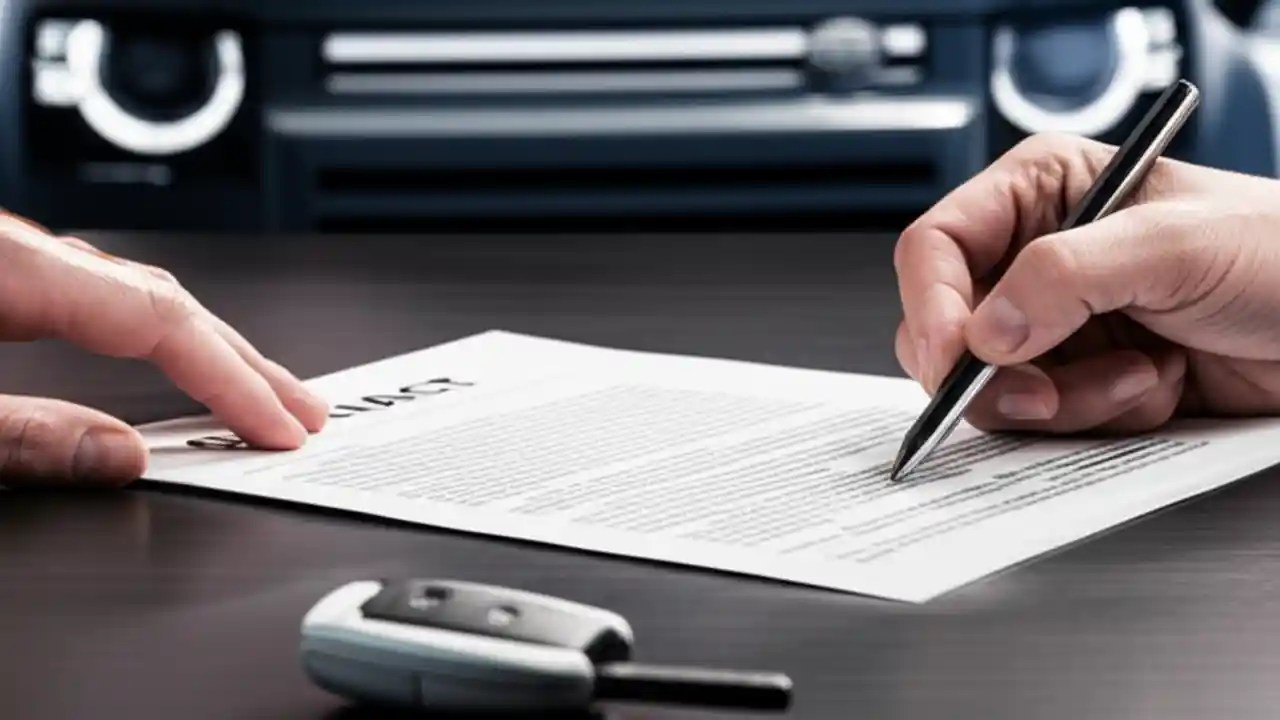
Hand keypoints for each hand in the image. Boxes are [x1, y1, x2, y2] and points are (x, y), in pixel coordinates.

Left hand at [0, 213, 327, 486]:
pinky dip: (153, 336)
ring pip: (134, 295)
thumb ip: (22, 435)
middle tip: (301, 410)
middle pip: (162, 300)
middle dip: (243, 362)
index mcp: (10, 268)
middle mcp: (17, 251)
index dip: (232, 378)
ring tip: (252, 389)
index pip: (159, 319)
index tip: (276, 425)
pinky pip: (96, 299)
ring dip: (203, 346)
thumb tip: (124, 456)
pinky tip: (168, 358)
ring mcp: (9, 259)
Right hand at [895, 133, 1279, 433]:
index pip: (937, 246)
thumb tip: (985, 331)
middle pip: (950, 328)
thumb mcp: (1172, 244)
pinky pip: (1045, 419)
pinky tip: (1157, 385)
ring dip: (1067, 398)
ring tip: (1141, 374)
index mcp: (1042, 193)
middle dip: (994, 372)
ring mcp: (1059, 323)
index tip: (953, 358)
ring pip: (994, 386)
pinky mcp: (1084, 377)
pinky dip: (1100, 416)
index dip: (932, 304)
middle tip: (1040, 392)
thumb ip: (1066, 276)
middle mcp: (1037, 258)